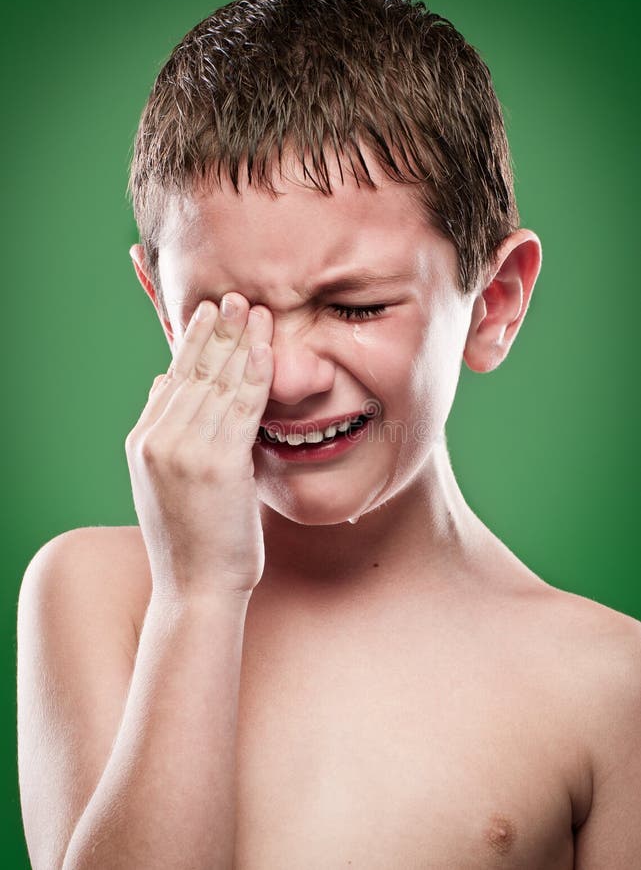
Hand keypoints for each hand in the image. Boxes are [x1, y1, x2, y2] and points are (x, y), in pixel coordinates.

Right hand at [125, 294, 272, 598]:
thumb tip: (165, 381)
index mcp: (144, 440)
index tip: (210, 312)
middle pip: (194, 372)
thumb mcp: (165, 478)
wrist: (196, 588)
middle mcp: (158, 439)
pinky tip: (267, 349)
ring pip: (219, 384)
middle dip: (217, 331)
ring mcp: (185, 450)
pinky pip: (242, 409)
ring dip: (240, 342)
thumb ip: (168, 429)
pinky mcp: (217, 464)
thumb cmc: (191, 537)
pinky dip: (256, 376)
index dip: (194, 341)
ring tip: (255, 309)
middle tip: (234, 296)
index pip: (173, 378)